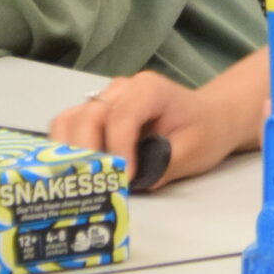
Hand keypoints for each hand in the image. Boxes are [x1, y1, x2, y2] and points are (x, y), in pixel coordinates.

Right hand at [49, 56, 265, 189]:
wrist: (208, 119)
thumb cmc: (202, 131)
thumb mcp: (193, 151)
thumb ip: (162, 165)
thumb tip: (129, 182)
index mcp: (149, 89)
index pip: (122, 116)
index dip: (118, 149)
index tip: (124, 177)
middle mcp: (120, 89)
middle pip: (89, 116)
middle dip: (89, 153)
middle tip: (96, 184)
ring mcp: (104, 100)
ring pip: (70, 119)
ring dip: (70, 151)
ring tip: (81, 179)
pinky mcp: (95, 115)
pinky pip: (69, 127)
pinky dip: (66, 149)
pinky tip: (76, 171)